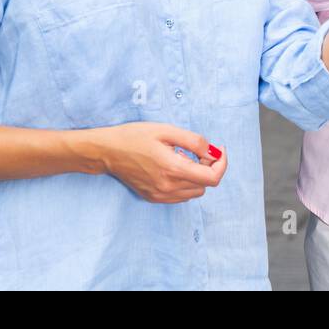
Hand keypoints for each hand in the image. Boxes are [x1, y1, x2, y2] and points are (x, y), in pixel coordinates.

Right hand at [93, 122, 225, 202]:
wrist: (107, 151)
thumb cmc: (135, 136)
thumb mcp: (167, 130)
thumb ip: (194, 141)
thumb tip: (213, 151)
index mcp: (173, 170)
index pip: (212, 178)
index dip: (221, 163)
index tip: (218, 149)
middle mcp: (168, 187)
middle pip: (205, 185)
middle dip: (209, 167)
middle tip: (200, 151)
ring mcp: (160, 195)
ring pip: (194, 192)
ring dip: (198, 177)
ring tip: (186, 158)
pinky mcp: (154, 198)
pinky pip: (181, 196)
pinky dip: (186, 184)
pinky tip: (175, 168)